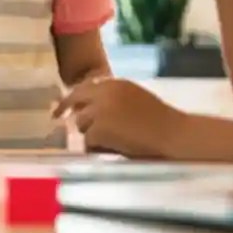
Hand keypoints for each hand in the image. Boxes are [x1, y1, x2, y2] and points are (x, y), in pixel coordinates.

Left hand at [52, 78, 188, 157]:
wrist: (176, 136)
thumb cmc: (163, 125)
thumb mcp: (136, 101)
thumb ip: (112, 100)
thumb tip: (86, 109)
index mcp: (116, 83)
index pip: (86, 86)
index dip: (75, 97)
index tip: (64, 105)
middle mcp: (105, 92)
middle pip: (75, 98)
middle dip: (65, 109)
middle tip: (56, 117)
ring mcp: (100, 110)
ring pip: (81, 124)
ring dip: (92, 134)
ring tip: (116, 141)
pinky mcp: (98, 128)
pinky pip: (88, 142)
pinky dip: (99, 148)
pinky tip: (117, 149)